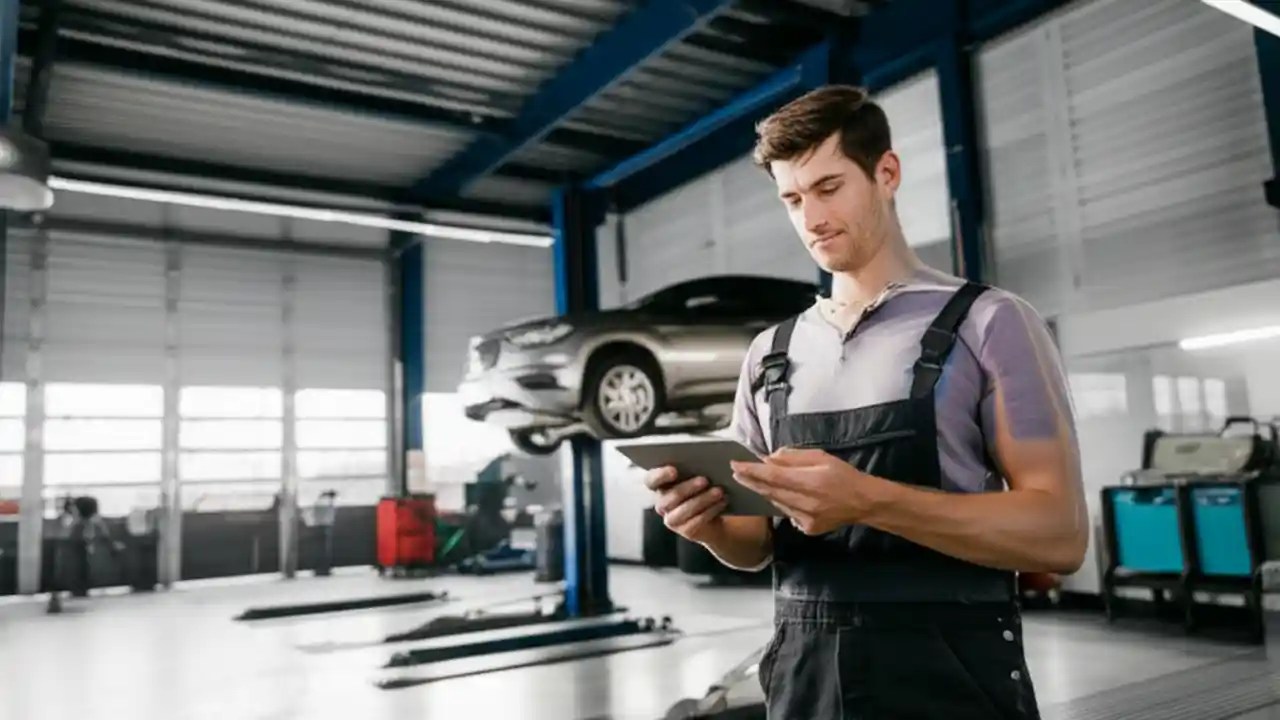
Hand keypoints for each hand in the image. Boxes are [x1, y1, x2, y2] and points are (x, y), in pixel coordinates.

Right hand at [643, 466, 727, 543]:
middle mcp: (662, 503)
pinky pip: (695, 523)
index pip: (651, 480)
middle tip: (704, 480)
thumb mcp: (700, 473)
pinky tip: (722, 502)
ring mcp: (672, 519)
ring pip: (682, 510)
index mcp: (661, 485)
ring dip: (701, 500)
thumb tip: (715, 461)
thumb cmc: (704, 486)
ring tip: (719, 491)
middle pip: (669, 497)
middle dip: (687, 488)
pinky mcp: (686, 531)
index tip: (674, 470)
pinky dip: (710, 511)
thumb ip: (699, 465)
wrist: (716, 514)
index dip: (659, 475)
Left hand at [731, 448, 883, 535]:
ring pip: (776, 503)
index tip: (735, 464)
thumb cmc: (843, 475)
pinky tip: (781, 495)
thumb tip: (769, 459)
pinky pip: (787, 513)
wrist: (864, 503)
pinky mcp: (807, 529)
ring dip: (764, 492)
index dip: (752, 471)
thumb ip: (793, 458)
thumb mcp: (821, 457)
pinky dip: (781, 502)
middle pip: (770, 491)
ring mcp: (806, 519)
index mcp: (811, 482)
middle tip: (735, 472)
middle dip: (751, 481)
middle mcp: (806, 503)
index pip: (773, 476)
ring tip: (752, 480)